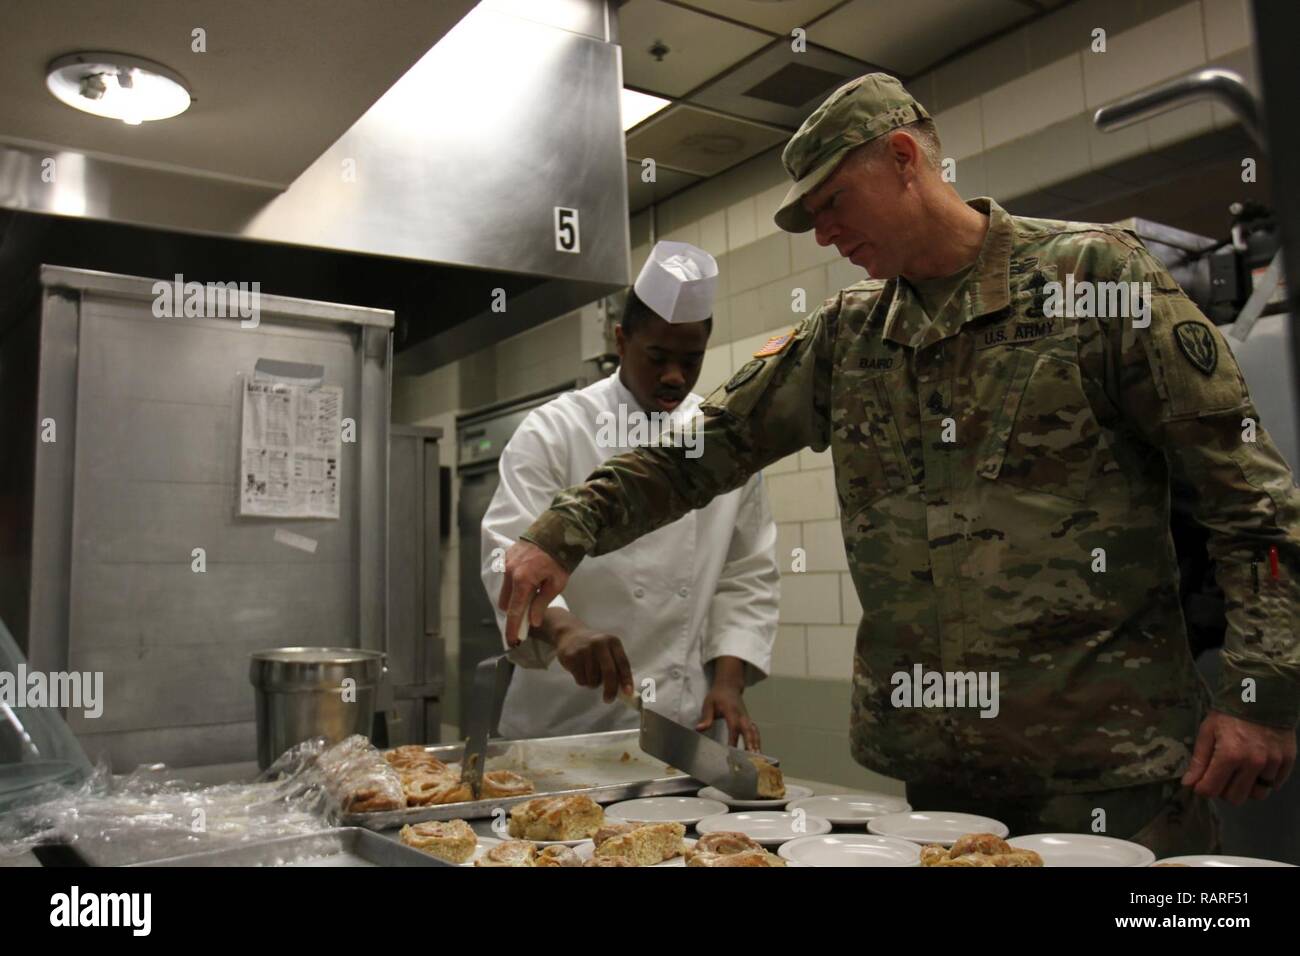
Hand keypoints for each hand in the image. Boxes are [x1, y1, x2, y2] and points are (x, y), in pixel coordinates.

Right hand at [497, 541, 569, 645]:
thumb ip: (541, 603)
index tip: (512, 641)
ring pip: (505, 591)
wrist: (555, 531)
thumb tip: (533, 622)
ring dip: (515, 597)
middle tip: (529, 613)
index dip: (513, 628)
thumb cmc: (559, 559)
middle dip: (515, 611)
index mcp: (522, 580)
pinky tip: (530, 578)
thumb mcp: (556, 583)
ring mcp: (506, 563)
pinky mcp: (506, 557)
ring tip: (533, 591)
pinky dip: (515, 584)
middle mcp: (509, 572)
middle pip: (506, 603)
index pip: (515, 611)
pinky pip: (507, 578)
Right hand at [554, 628, 633, 702]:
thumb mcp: (607, 650)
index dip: (627, 679)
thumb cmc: (593, 647)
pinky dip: (582, 680)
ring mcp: (585, 649)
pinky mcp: (572, 656)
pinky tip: (579, 670)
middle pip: (609, 672)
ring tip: (589, 673)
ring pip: (593, 680)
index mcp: (612, 642)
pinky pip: (581, 680)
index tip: (628, 693)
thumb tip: (625, 691)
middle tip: (609, 699)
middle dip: (610, 690)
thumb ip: (616, 667)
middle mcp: (599, 643)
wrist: (570, 635)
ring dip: (593, 683)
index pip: (623, 663)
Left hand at [697, 684, 759, 751]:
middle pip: (749, 731)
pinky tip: (758, 752)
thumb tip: (699, 729)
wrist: (729, 686)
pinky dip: (757, 741)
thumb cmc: (717, 696)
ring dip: (756, 744)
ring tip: (758, 758)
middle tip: (752, 757)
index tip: (732, 752)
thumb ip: (706, 717)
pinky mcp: (749, 721)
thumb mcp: (708, 704)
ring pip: (754, 732)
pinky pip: (755, 732)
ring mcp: (747, 718)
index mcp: (731, 712)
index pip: (734, 728)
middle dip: (751, 744)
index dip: (734, 740)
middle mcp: (742, 716)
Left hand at [1181, 710, 1296, 804]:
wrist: (1262, 695)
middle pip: (1235, 798)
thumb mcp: (1208, 732)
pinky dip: (1264, 780)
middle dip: (1224, 791)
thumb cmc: (1230, 713)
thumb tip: (1189, 784)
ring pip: (1257, 795)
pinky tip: (1256, 766)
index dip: (1202, 788)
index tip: (1201, 782)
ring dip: (1246, 788)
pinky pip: (1274, 784)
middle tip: (1221, 776)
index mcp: (1229, 755)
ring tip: (1241, 771)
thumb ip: (1199, 760)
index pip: (1211, 790)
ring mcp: (1273, 763)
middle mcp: (1253, 763)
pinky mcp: (1287, 761)